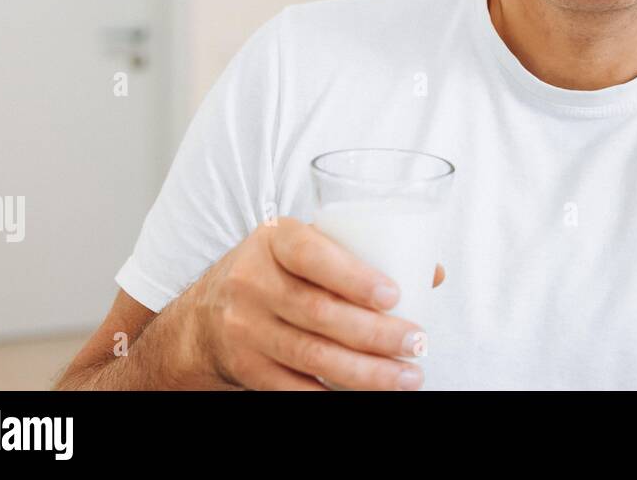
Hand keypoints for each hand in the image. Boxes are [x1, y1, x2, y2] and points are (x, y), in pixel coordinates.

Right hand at [185, 217, 444, 389]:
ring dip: (367, 373)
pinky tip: (368, 396)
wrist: (205, 313)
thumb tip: (431, 272)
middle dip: (375, 334)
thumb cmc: (277, 270)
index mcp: (273, 240)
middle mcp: (252, 282)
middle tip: (417, 342)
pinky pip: (295, 388)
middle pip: (319, 313)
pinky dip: (333, 395)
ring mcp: (246, 327)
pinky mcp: (247, 366)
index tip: (394, 295)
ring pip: (312, 355)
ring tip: (408, 377)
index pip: (311, 254)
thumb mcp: (305, 245)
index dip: (353, 277)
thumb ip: (362, 251)